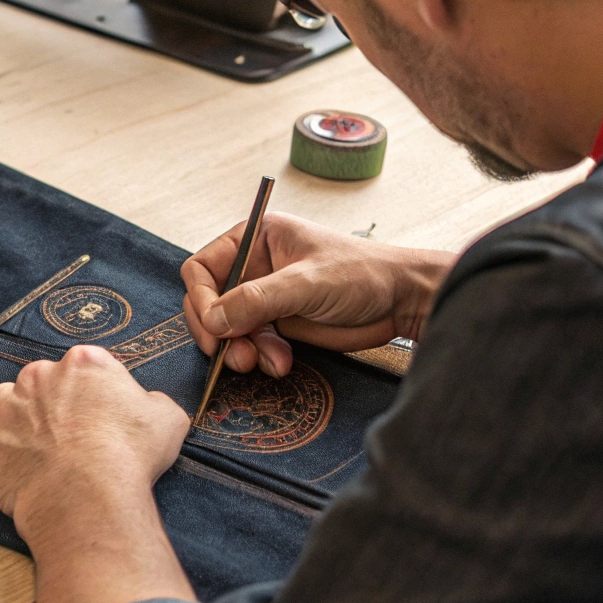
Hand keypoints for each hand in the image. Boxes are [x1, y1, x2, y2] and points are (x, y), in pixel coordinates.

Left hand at [0, 346, 189, 539]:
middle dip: (52, 402)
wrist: (87, 498)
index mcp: (83, 363)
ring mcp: (6, 411)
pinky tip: (7, 462)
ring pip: (4, 403)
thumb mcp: (168, 420)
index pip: (86, 366)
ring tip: (37, 447)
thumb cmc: (131, 456)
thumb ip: (154, 403)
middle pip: (41, 380)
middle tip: (71, 435)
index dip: (95, 392)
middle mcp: (38, 377)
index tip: (102, 415)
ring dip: (16, 419)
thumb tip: (149, 404)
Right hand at [181, 213, 455, 375]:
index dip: (200, 298)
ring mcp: (265, 297)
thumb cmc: (362, 275)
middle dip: (219, 331)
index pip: (203, 268)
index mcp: (255, 239)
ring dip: (241, 350)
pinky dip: (262, 358)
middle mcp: (254, 266)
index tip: (213, 327)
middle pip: (209, 302)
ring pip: (229, 329)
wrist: (402, 302)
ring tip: (261, 363)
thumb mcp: (306, 283)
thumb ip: (257, 299)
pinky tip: (282, 363)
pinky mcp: (280, 325)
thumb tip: (212, 320)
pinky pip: (253, 345)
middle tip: (232, 355)